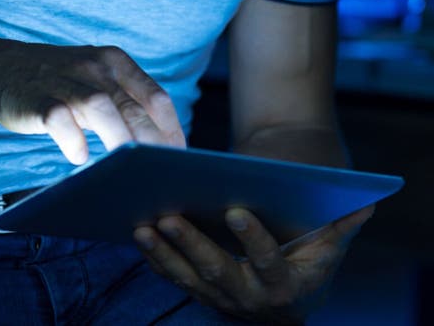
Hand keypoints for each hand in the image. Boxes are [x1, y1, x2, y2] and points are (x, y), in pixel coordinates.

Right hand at [0, 42, 184, 163]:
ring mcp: (65, 80)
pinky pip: (59, 117)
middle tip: (163, 180)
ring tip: (130, 174)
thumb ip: (122, 103)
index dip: (172, 132)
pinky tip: (79, 158)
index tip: (181, 163)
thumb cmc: (56, 82)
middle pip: (133, 108)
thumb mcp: (94, 80)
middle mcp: (95, 67)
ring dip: (119, 141)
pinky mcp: (37, 98)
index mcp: (115, 62)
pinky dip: (72, 138)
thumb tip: (156, 149)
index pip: (156, 98)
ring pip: (102, 108)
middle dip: (153, 146)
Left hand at [134, 203, 374, 322]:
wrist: (289, 296)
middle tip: (169, 217)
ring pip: (187, 278)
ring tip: (142, 224)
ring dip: (163, 253)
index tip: (236, 210)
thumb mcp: (329, 244)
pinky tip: (137, 234)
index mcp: (286, 285)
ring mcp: (220, 299)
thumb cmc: (310, 259)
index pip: (269, 263)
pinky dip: (154, 258)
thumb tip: (365, 202)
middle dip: (191, 245)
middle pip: (218, 272)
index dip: (254, 240)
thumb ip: (342, 224)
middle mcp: (250, 298)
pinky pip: (173, 277)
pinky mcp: (199, 292)